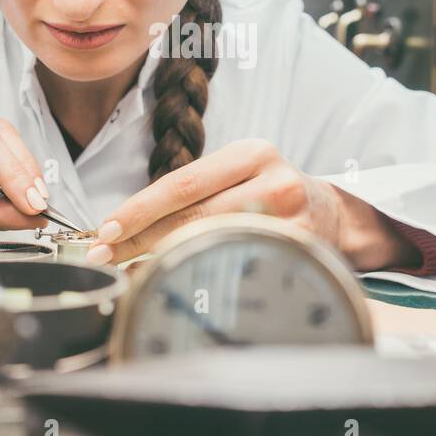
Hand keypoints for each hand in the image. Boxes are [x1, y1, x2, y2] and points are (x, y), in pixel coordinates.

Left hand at [86, 139, 410, 269]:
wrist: (331, 213)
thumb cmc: (269, 193)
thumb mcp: (239, 173)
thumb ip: (194, 191)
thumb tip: (126, 226)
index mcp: (252, 152)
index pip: (182, 182)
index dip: (139, 208)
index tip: (106, 229)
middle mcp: (274, 180)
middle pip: (192, 214)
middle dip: (139, 238)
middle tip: (104, 255)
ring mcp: (289, 219)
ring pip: (211, 243)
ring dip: (162, 261)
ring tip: (129, 274)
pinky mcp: (296, 252)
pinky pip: (235, 266)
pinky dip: (197, 276)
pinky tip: (174, 283)